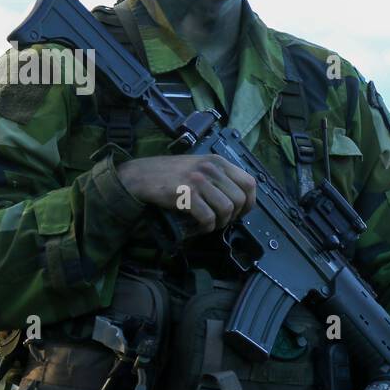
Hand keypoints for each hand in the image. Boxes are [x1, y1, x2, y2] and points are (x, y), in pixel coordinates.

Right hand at [117, 154, 257, 234]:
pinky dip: (206, 227)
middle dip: (234, 216)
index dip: (249, 202)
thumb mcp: (199, 167)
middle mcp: (211, 169)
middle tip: (222, 221)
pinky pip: (208, 217)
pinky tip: (199, 227)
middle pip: (240, 199)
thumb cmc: (170, 174)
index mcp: (217, 161)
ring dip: (220, 223)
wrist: (140, 176)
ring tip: (210, 224)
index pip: (249, 183)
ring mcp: (198, 181)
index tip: (241, 212)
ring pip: (226, 209)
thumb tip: (239, 199)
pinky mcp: (186, 194)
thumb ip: (219, 177)